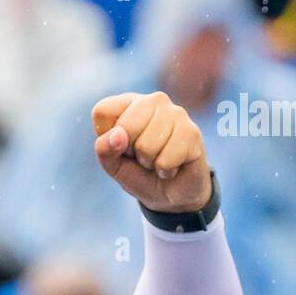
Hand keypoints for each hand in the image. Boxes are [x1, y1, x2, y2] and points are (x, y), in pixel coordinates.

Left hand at [91, 91, 210, 212]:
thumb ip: (105, 149)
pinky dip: (166, 170)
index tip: (120, 146)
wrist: (171, 194)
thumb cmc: (139, 173)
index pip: (103, 111)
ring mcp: (176, 113)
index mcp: (128, 103)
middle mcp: (153, 101)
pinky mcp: (192, 131)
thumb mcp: (113, 165)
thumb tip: (118, 135)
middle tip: (142, 156)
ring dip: (150, 162)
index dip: (107, 138)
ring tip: (158, 159)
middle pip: (126, 128)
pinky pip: (166, 159)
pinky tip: (173, 165)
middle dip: (131, 152)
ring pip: (147, 145)